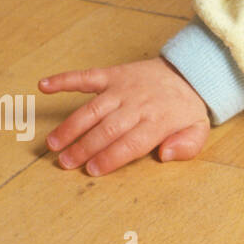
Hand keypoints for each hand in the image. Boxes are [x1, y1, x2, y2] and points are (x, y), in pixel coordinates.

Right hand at [38, 56, 210, 175]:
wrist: (190, 72)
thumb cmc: (186, 109)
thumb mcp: (199, 130)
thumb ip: (187, 146)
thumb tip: (165, 154)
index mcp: (159, 120)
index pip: (132, 142)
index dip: (111, 157)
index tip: (92, 170)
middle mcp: (139, 103)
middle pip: (108, 128)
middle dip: (85, 147)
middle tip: (65, 163)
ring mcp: (124, 87)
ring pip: (94, 108)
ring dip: (72, 125)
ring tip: (54, 143)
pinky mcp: (114, 74)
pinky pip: (87, 76)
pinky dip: (65, 80)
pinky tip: (44, 86)